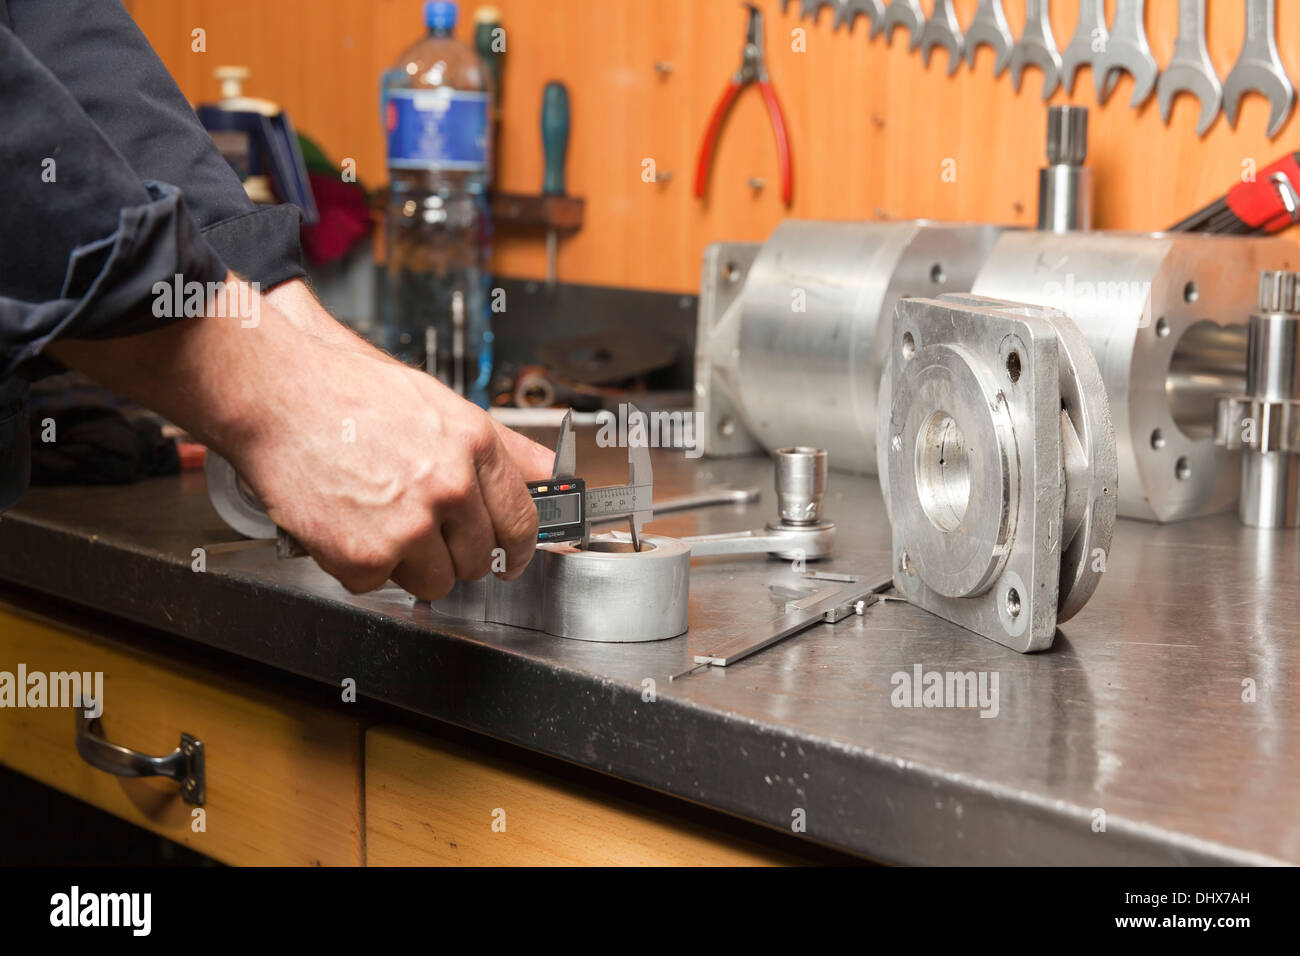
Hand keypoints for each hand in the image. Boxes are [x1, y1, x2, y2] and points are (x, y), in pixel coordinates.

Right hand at [50, 274, 554, 599]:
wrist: (276, 393)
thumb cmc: (346, 392)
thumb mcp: (441, 403)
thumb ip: (503, 446)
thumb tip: (548, 471)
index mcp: (475, 447)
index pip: (521, 522)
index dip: (516, 548)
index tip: (509, 558)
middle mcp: (449, 487)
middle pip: (477, 560)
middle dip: (452, 553)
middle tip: (418, 530)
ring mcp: (409, 524)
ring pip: (435, 581)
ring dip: (407, 564)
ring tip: (377, 520)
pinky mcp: (366, 554)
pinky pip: (378, 584)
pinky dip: (357, 564)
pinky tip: (346, 523)